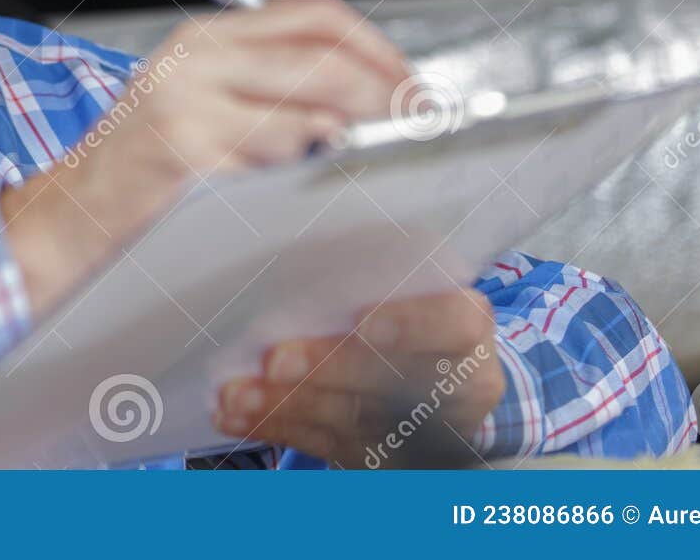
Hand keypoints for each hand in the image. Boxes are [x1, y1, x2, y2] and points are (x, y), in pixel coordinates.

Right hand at [85, 0, 411, 182]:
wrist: (71, 214)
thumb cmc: (146, 168)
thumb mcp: (202, 101)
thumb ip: (272, 84)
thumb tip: (376, 94)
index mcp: (207, 37)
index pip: (318, 17)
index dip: (380, 50)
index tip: (414, 88)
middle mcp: (196, 57)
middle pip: (324, 58)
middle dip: (385, 95)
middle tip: (418, 129)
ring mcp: (186, 101)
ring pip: (307, 109)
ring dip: (348, 143)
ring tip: (360, 165)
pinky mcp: (183, 151)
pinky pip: (274, 157)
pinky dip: (305, 173)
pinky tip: (306, 188)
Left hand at [212, 290, 505, 467]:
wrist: (436, 378)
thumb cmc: (404, 306)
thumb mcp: (408, 284)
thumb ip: (369, 270)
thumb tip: (293, 242)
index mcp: (466, 325)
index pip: (453, 325)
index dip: (410, 325)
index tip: (362, 322)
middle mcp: (456, 385)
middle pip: (392, 381)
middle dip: (327, 369)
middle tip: (273, 360)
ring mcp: (418, 429)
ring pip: (350, 419)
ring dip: (285, 404)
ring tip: (235, 390)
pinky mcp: (378, 457)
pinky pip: (321, 444)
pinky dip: (274, 426)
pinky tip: (233, 414)